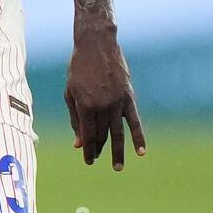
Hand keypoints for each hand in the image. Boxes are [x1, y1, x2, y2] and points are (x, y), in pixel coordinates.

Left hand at [64, 23, 145, 168]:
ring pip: (118, 133)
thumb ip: (75, 118)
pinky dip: (139, 137)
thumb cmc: (78, 69)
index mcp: (85, 106)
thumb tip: (78, 142)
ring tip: (118, 168)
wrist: (96, 45)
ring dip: (117, 152)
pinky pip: (135, 121)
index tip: (88, 160)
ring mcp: (117, 102)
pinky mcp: (129, 97)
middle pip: (102, 135)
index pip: (88, 135)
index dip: (88, 150)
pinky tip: (141, 152)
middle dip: (99, 149)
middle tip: (97, 159)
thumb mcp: (70, 92)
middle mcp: (102, 106)